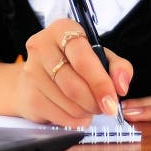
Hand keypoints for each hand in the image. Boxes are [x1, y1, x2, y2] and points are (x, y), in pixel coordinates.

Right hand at [15, 18, 132, 126]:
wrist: (38, 75)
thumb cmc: (73, 61)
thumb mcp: (99, 56)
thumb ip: (118, 67)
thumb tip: (121, 86)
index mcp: (63, 29)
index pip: (82, 59)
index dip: (100, 83)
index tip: (113, 101)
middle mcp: (42, 46)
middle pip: (73, 85)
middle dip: (95, 102)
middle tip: (106, 107)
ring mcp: (32, 71)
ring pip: (68, 104)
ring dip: (86, 112)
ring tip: (89, 105)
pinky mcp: (28, 95)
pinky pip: (60, 117)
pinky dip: (75, 120)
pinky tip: (76, 112)